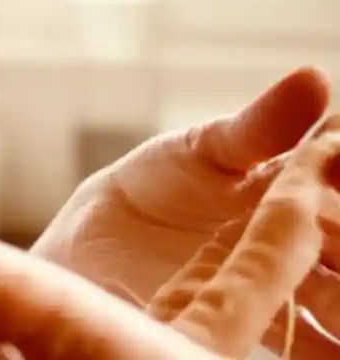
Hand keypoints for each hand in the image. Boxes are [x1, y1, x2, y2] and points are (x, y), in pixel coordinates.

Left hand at [31, 67, 337, 354]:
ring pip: (338, 299)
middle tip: (333, 242)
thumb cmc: (157, 181)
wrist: (95, 243)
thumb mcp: (204, 150)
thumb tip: (315, 77)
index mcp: (303, 183)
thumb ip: (259, 126)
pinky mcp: (259, 321)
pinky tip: (332, 351)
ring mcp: (287, 282)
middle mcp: (307, 235)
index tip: (336, 189)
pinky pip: (309, 341)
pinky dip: (326, 346)